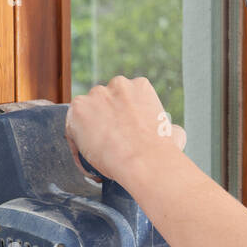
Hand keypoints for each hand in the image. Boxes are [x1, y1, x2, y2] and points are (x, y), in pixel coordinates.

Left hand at [65, 76, 185, 185]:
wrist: (145, 162)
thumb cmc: (162, 152)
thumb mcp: (174, 133)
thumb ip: (169, 128)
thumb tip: (172, 132)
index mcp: (141, 86)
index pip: (123, 98)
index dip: (120, 118)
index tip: (122, 135)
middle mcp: (118, 84)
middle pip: (103, 101)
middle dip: (103, 120)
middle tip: (109, 145)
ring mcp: (97, 94)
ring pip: (86, 113)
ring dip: (88, 130)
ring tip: (97, 155)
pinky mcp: (79, 109)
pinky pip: (72, 127)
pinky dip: (77, 145)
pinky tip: (88, 161)